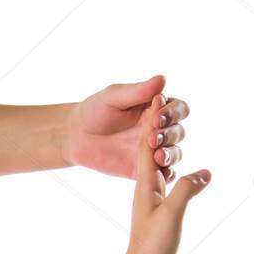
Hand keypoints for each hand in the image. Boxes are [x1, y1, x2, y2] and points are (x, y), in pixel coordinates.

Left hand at [63, 74, 188, 181]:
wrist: (75, 136)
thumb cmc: (95, 111)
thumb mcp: (113, 97)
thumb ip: (137, 91)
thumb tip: (162, 79)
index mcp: (157, 109)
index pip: (178, 109)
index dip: (173, 113)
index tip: (157, 116)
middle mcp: (160, 129)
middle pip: (178, 132)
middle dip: (169, 135)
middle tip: (152, 138)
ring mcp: (154, 150)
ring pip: (174, 153)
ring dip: (170, 155)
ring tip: (158, 156)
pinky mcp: (145, 168)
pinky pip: (163, 173)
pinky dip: (167, 174)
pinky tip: (162, 174)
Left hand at [118, 99, 209, 253]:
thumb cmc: (151, 247)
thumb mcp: (169, 216)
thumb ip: (185, 192)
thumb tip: (204, 171)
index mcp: (144, 184)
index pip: (148, 144)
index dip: (151, 119)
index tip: (155, 94)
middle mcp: (147, 188)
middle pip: (153, 149)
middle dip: (159, 126)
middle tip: (164, 103)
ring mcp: (154, 199)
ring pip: (162, 165)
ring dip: (167, 146)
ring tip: (170, 129)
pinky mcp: (163, 211)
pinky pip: (173, 184)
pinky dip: (182, 171)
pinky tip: (195, 174)